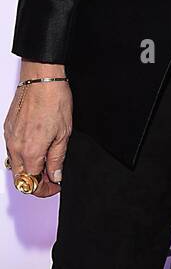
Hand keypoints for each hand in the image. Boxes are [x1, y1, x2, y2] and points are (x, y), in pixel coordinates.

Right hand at [4, 62, 71, 197]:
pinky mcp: (8, 128)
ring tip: (46, 161)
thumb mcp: (64, 134)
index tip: (55, 186)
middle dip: (36, 182)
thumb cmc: (54, 100)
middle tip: (52, 177)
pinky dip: (23, 155)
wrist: (41, 79)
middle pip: (20, 178)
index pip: (32, 184)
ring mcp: (9, 137)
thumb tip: (56, 176)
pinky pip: (12, 150)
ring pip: (15, 165)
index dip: (45, 190)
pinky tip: (37, 148)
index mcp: (30, 151)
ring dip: (29, 169)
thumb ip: (57, 159)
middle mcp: (15, 147)